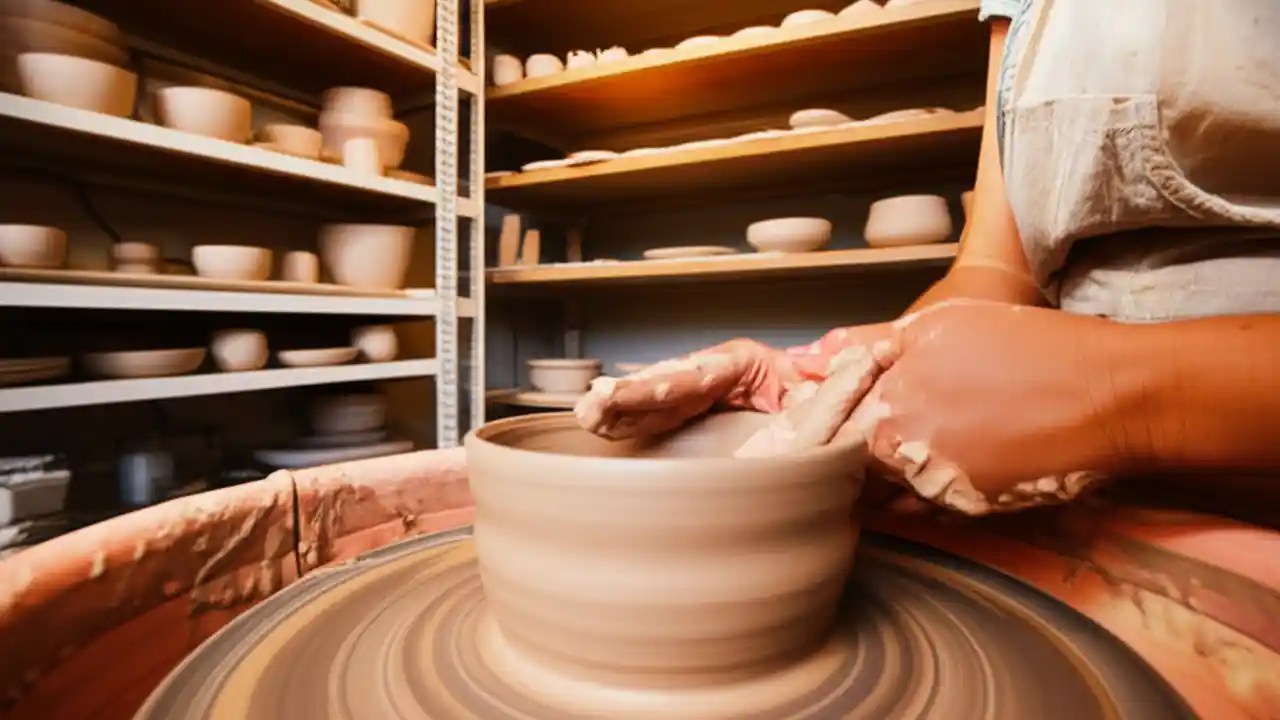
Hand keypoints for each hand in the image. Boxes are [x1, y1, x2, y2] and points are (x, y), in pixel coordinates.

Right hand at [574, 325, 890, 439]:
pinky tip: (594, 423)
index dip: (663, 384)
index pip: (700, 372)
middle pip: (666, 384)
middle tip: (594, 406)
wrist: (810, 436)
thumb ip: (844, 389)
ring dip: (618, 408)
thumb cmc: (818, 413)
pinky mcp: (682, 425)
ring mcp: (694, 400)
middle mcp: (712, 376)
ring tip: (588, 414)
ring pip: (652, 400)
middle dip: (630, 396)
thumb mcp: (833, 404)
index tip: (632, 392)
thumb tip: (874, 356)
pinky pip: (650, 421)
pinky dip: (622, 422)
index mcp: (742, 363)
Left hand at [845, 301, 1124, 514]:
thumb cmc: (1027, 348)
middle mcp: (902, 457)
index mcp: (885, 407)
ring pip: (883, 486)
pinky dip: (919, 487)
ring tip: (913, 435)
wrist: (1109, 398)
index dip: (820, 413)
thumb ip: (864, 343)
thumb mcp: (940, 326)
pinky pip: (922, 503)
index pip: (824, 422)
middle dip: (844, 444)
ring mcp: (934, 489)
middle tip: (870, 418)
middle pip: (847, 459)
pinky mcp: (967, 510)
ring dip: (882, 468)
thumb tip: (805, 357)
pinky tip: (943, 456)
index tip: (820, 408)